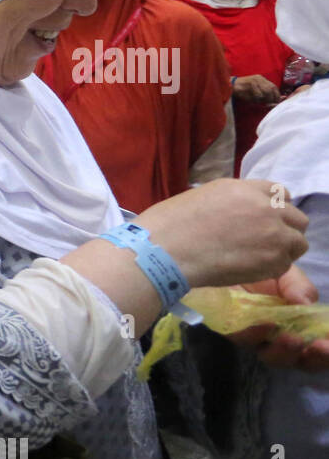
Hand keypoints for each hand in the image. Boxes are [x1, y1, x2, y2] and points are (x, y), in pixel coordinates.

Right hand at [136, 178, 307, 289]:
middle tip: (261, 244)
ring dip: (281, 251)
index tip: (264, 221)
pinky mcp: (271, 259)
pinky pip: (284, 265)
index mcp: (243, 188)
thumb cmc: (167, 225)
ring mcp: (272, 233)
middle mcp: (264, 206)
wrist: (161, 250)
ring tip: (255, 260)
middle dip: (284, 231)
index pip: (281, 193)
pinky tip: (247, 270)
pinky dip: (270, 270)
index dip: (275, 209)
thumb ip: (231, 202)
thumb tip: (238, 215)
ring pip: (297, 243)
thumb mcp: (201, 198)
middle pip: (296, 218)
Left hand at [227, 266, 328, 370]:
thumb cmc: (266, 274)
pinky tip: (264, 325)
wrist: (230, 265)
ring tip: (292, 338)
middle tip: (319, 347)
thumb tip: (305, 304)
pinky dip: (255, 334)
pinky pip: (243, 339)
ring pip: (271, 357)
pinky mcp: (231, 332)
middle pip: (300, 361)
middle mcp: (279, 340)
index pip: (319, 349)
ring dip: (285, 351)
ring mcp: (256, 340)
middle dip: (314, 358)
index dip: (327, 352)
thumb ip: (301, 289)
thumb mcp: (289, 276)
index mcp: (300, 329)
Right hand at [232, 74, 280, 103]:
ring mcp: (255, 79)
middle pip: (271, 88)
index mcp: (262, 79)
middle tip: (269, 104)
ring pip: (266, 90)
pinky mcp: (251, 82)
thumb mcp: (254, 94)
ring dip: (265, 98)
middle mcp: (260, 78)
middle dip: (272, 97)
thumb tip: (275, 101)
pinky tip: (254, 99)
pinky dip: (258, 97)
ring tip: (260, 102)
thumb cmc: (242, 92)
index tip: (276, 102)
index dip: (276, 95)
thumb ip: (264, 97)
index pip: (274, 87)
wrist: (230, 86)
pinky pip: (258, 92)